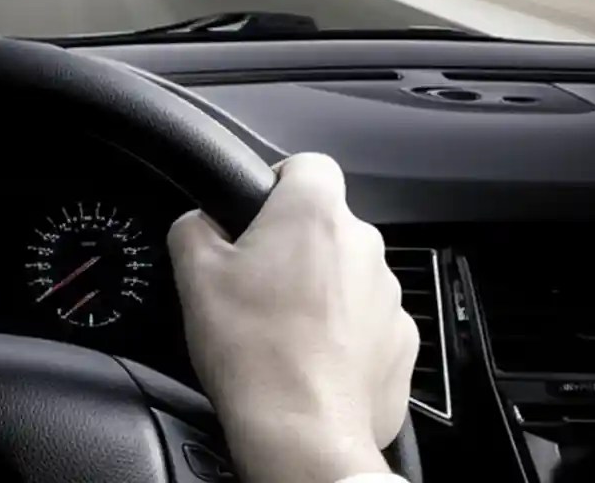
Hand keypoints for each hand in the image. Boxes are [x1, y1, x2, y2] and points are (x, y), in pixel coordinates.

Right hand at [169, 153, 418, 482]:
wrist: (301, 430)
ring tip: (279, 329)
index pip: (307, 164)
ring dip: (320, 291)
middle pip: (326, 225)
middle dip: (294, 247)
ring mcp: (389, 294)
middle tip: (254, 283)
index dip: (278, 183)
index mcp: (313, 214)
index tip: (257, 214)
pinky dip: (342, 335)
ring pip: (348, 274)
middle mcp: (362, 244)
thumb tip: (199, 223)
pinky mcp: (401, 340)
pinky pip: (367, 322)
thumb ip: (193, 227)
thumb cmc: (252, 350)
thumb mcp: (193, 274)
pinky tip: (308, 359)